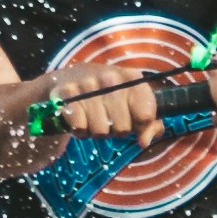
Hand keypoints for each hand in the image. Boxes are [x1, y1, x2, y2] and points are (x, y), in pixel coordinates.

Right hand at [43, 63, 173, 141]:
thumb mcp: (134, 105)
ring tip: (94, 118)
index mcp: (132, 78)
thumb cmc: (110, 97)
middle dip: (117, 130)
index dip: (140, 125)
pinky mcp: (65, 93)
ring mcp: (87, 83)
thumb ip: (151, 125)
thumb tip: (144, 141)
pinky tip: (80, 117)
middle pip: (123, 128)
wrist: (72, 78)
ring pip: (100, 130)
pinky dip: (79, 129)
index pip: (146, 115)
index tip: (135, 120)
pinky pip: (79, 127)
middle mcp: (110, 76)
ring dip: (97, 131)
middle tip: (110, 119)